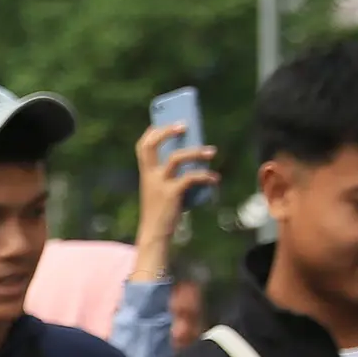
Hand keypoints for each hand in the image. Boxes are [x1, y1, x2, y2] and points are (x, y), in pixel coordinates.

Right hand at [133, 123, 217, 267]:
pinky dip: (205, 176)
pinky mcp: (171, 194)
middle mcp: (150, 176)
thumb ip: (172, 174)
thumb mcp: (162, 189)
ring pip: (176, 158)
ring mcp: (160, 184)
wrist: (155, 234)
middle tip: (185, 125)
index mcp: (146, 173)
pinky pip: (191, 178)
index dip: (154, 131)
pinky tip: (214, 179)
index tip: (167, 122)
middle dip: (167, 131)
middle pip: (151, 145)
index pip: (143, 146)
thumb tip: (197, 157)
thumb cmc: (162, 211)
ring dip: (196, 152)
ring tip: (212, 151)